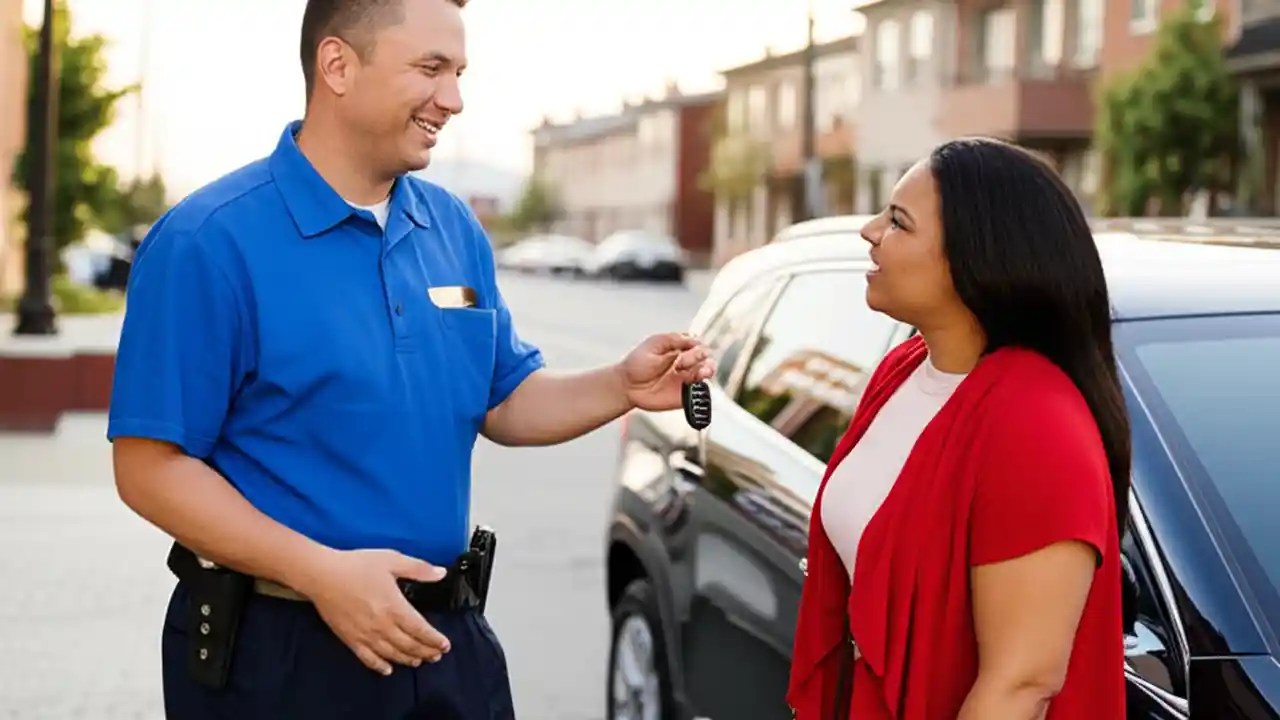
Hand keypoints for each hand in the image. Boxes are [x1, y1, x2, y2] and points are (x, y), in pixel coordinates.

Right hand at [296, 549, 451, 674]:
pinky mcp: (351, 640)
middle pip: (409, 646)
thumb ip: (418, 569)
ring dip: (408, 660)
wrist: (322, 575)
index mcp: (395, 607)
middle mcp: (383, 626)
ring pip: (392, 654)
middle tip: (436, 655)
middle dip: (426, 652)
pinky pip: (368, 658)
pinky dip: (380, 666)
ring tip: (418, 661)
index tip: (445, 645)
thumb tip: (441, 573)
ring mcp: (366, 635)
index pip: (421, 630)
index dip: (435, 640)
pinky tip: (388, 669)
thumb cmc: (356, 566)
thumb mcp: (392, 560)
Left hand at [620, 332, 715, 411]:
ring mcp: (685, 380)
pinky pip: (699, 392)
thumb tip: (695, 340)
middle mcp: (685, 364)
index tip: (690, 348)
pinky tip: (698, 383)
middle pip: (704, 358)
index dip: (697, 346)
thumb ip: (674, 340)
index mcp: (679, 349)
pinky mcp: (684, 395)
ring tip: (703, 371)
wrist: (626, 385)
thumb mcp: (654, 344)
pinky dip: (703, 388)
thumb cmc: (637, 363)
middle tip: (691, 360)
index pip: (697, 345)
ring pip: (705, 374)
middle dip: (702, 357)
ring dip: (707, 370)